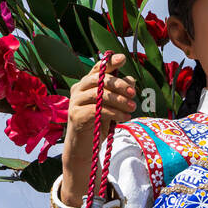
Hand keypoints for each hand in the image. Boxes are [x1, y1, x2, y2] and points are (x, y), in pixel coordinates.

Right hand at [61, 53, 136, 205]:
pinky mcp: (76, 116)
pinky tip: (123, 118)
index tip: (123, 58)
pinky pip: (97, 110)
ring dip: (119, 101)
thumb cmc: (99, 125)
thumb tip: (131, 80)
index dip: (110, 62)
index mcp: (86, 84)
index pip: (98, 69)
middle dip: (118, 84)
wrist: (85, 149)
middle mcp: (78, 90)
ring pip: (99, 94)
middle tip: (133, 93)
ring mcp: (74, 103)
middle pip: (98, 80)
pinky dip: (113, 113)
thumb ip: (120, 93)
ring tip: (132, 108)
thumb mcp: (113, 107)